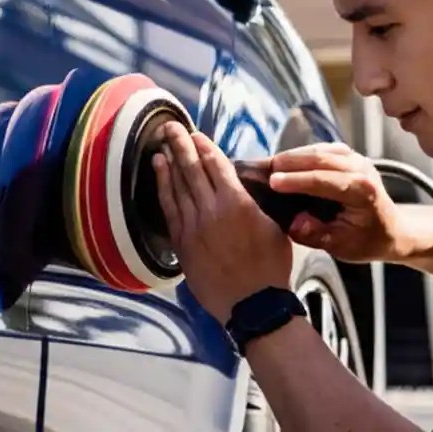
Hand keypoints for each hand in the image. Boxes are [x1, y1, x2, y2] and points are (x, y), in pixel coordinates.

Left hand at [152, 122, 293, 324]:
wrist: (253, 304)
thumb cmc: (269, 268)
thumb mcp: (273, 226)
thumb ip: (254, 202)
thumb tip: (240, 186)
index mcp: (238, 203)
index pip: (215, 165)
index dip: (203, 146)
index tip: (196, 134)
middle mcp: (212, 210)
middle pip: (191, 168)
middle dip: (180, 143)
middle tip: (171, 126)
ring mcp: (194, 225)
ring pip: (177, 185)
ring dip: (169, 161)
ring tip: (162, 143)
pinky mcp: (182, 242)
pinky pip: (169, 207)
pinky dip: (162, 186)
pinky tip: (159, 172)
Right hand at [267, 143, 404, 262]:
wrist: (392, 230)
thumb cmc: (367, 240)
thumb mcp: (342, 247)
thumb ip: (317, 235)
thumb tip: (295, 223)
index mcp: (362, 193)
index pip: (324, 181)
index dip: (296, 180)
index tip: (272, 182)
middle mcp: (362, 170)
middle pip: (321, 159)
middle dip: (290, 162)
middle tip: (264, 169)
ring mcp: (358, 160)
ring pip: (321, 149)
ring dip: (295, 155)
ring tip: (272, 164)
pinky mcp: (352, 156)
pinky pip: (325, 148)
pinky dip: (304, 153)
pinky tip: (289, 160)